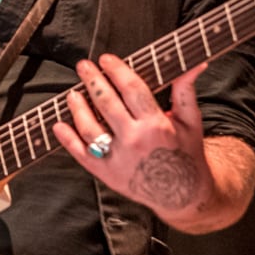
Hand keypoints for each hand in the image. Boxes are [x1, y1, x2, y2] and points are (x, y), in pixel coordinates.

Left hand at [55, 54, 214, 221]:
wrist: (183, 194)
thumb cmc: (186, 154)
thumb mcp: (191, 122)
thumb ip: (186, 91)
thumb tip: (195, 65)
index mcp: (157, 124)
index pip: (132, 89)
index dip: (117, 71)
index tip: (105, 59)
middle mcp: (135, 140)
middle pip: (107, 103)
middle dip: (93, 81)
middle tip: (83, 66)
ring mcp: (118, 158)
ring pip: (89, 127)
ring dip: (77, 108)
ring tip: (71, 94)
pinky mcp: (106, 173)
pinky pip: (81, 153)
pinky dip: (67, 139)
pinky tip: (59, 124)